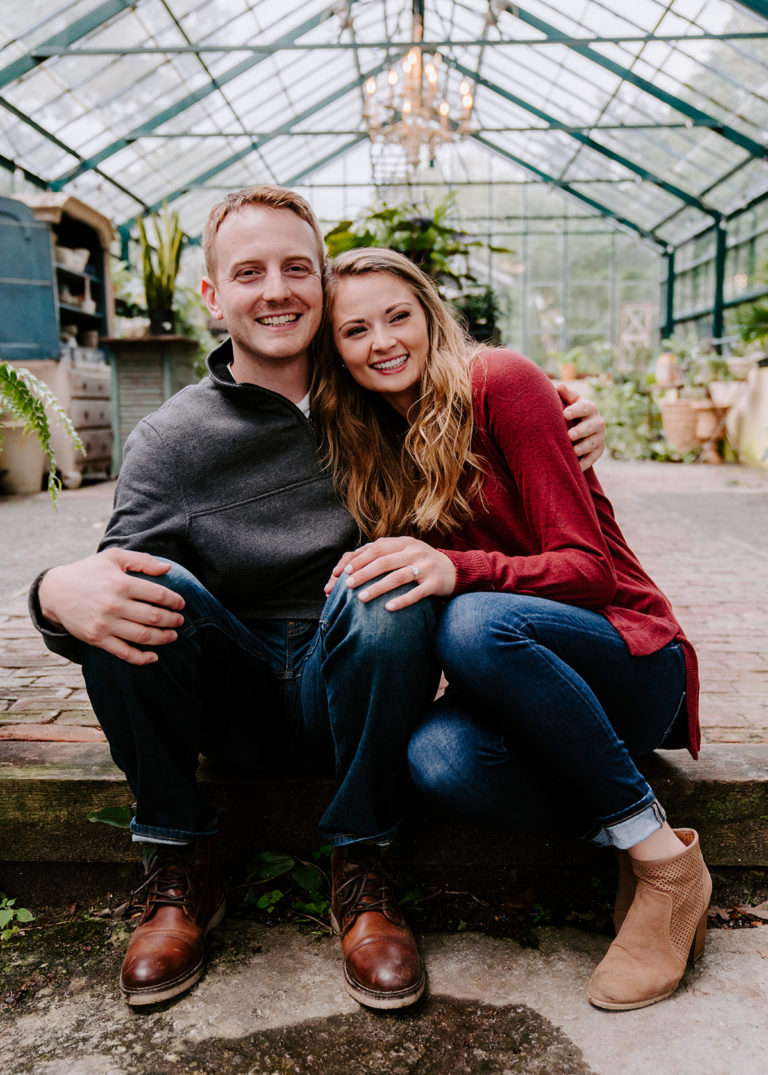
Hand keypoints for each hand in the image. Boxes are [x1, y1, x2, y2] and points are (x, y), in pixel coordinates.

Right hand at [38, 548, 185, 665]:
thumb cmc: (88, 571)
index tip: (181, 604)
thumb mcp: (113, 557)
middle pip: (154, 617)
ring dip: (163, 638)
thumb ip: (141, 561)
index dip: (174, 600)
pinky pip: (124, 653)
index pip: (158, 594)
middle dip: (172, 620)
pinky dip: (142, 658)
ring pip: (143, 636)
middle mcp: (114, 605)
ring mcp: (105, 624)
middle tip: (180, 620)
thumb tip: (167, 569)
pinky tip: (154, 657)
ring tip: (173, 635)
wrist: (55, 592)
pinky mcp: (97, 639)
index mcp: (120, 584)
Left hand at [324, 537, 455, 610]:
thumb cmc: (421, 562)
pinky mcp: (434, 583)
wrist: (454, 570)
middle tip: (346, 585)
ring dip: (377, 588)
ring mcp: (425, 566)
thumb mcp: (405, 550)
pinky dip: (401, 600)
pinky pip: (416, 593)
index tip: (343, 572)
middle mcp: (414, 551)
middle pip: (384, 561)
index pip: (376, 548)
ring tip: (361, 598)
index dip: (358, 559)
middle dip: (363, 573)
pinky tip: (388, 608)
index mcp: (404, 542)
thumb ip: (383, 551)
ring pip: (397, 577)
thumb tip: (351, 558)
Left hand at [555, 382, 605, 469]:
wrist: (584, 427)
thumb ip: (566, 395)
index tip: (564, 413)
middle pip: (590, 427)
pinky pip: (592, 458)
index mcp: (589, 408)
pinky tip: (576, 467)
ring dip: (583, 448)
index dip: (575, 411)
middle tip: (570, 435)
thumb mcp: (571, 402)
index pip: (584, 408)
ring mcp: (599, 438)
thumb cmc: (572, 411)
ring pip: (592, 443)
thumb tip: (558, 386)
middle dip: (581, 431)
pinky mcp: (598, 452)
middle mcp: (597, 423)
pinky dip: (584, 463)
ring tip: (573, 451)